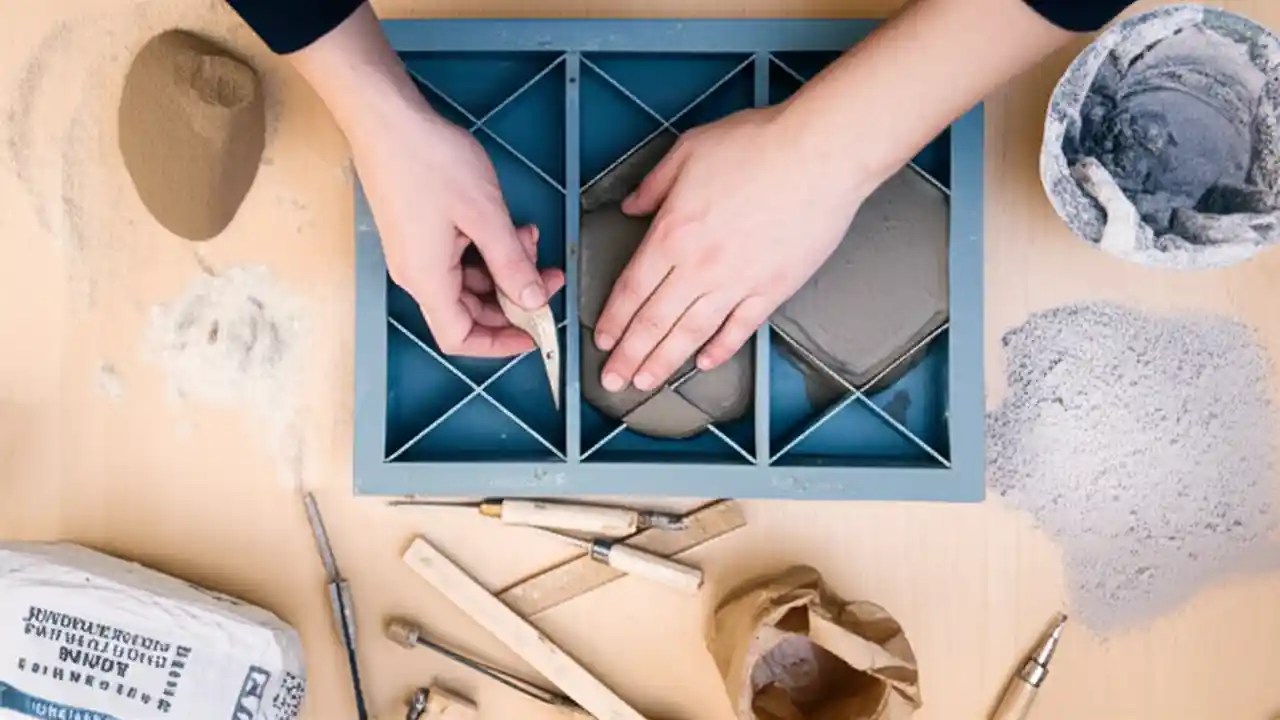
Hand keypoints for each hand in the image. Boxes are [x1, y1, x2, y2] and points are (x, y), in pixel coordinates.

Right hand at [355, 111, 563, 356]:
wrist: (386, 117)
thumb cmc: (428, 160)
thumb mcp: (485, 215)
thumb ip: (512, 263)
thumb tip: (534, 301)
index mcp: (428, 279)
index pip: (459, 338)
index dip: (499, 344)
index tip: (534, 334)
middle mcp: (418, 273)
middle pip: (470, 311)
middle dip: (513, 297)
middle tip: (549, 277)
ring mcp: (418, 252)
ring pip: (470, 281)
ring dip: (505, 267)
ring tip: (531, 239)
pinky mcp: (421, 232)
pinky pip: (461, 257)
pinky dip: (489, 248)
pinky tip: (511, 226)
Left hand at [593, 106, 868, 391]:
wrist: (820, 154)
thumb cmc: (758, 145)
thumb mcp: (688, 151)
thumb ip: (654, 184)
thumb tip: (631, 205)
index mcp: (673, 233)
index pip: (633, 288)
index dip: (614, 319)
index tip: (602, 341)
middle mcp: (700, 266)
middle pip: (655, 321)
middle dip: (630, 355)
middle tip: (614, 380)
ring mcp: (738, 282)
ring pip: (691, 334)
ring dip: (664, 362)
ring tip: (646, 382)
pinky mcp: (773, 289)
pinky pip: (739, 329)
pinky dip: (720, 350)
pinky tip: (703, 363)